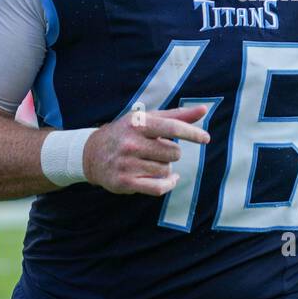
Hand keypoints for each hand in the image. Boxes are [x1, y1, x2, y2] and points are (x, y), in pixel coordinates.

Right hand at [82, 105, 208, 195]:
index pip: (172, 127)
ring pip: (166, 170)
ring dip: (165, 167)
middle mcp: (131, 143)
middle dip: (172, 153)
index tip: (206, 138)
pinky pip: (158, 187)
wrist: (92, 153)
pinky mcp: (124, 182)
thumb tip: (204, 110)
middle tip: (157, 150)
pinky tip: (170, 180)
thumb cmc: (127, 133)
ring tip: (151, 161)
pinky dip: (169, 184)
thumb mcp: (148, 120)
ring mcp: (127, 164)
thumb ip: (177, 115)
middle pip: (173, 153)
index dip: (192, 133)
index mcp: (138, 124)